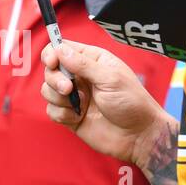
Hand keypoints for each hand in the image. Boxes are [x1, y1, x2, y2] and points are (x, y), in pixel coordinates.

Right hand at [40, 39, 166, 163]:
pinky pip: (51, 110)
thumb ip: (83, 64)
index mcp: (92, 61)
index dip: (52, 54)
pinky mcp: (69, 116)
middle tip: (69, 89)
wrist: (137, 135)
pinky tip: (78, 118)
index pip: (62, 48)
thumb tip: (59, 49)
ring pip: (47, 90)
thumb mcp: (110, 78)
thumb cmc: (131, 103)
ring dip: (58, 98)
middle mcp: (80, 76)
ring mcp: (74, 97)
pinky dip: (62, 114)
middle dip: (55, 79)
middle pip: (50, 70)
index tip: (52, 63)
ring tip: (81, 105)